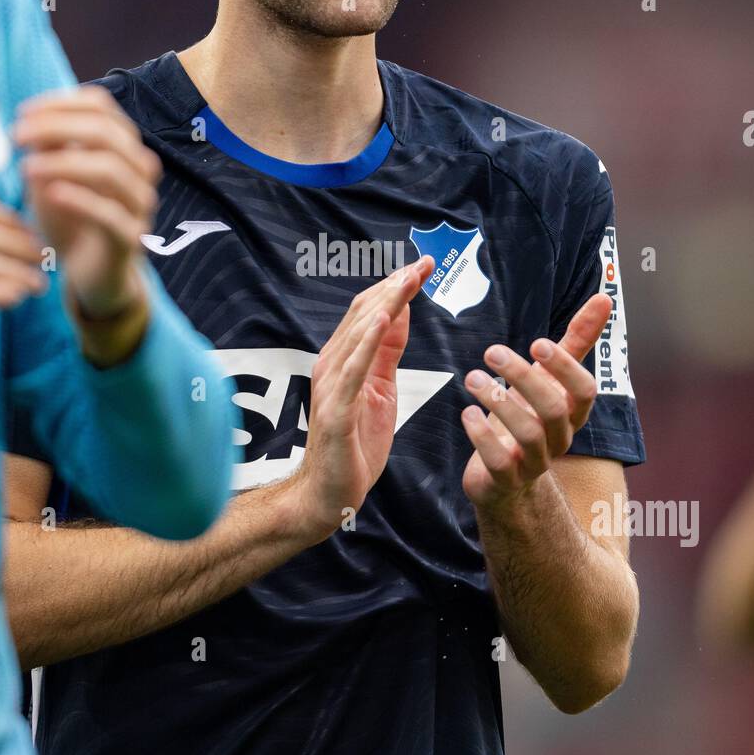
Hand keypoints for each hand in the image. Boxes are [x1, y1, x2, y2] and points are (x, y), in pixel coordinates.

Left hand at [12, 85, 161, 320]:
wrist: (89, 272)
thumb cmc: (70, 217)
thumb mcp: (52, 175)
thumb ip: (48, 146)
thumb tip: (32, 117)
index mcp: (124, 146)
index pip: (101, 107)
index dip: (61, 104)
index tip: (22, 113)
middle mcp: (140, 170)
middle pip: (107, 132)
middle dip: (57, 128)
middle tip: (16, 136)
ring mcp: (140, 204)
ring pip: (111, 170)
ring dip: (64, 163)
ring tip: (26, 168)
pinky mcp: (132, 238)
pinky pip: (111, 215)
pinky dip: (80, 200)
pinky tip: (52, 194)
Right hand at [290, 255, 434, 538]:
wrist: (330, 492)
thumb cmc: (355, 443)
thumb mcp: (381, 389)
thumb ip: (387, 351)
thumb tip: (400, 311)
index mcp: (343, 358)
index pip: (369, 310)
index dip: (396, 286)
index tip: (423, 265)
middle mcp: (332, 364)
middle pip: (364, 313)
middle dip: (396, 286)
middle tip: (423, 263)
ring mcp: (332, 386)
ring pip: (358, 333)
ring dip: (386, 303)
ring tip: (409, 279)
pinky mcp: (336, 410)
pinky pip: (352, 370)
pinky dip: (366, 342)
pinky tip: (383, 320)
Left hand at [461, 293, 611, 511]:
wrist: (506, 479)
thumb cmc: (530, 417)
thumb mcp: (551, 378)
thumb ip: (576, 341)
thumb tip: (604, 298)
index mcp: (572, 412)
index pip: (585, 392)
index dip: (565, 368)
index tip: (537, 343)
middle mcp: (558, 438)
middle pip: (553, 410)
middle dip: (523, 378)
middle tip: (492, 352)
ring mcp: (533, 462)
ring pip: (527, 434)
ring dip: (498, 403)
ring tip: (472, 378)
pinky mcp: (505, 480)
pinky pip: (499, 462)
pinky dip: (482, 437)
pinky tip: (467, 413)